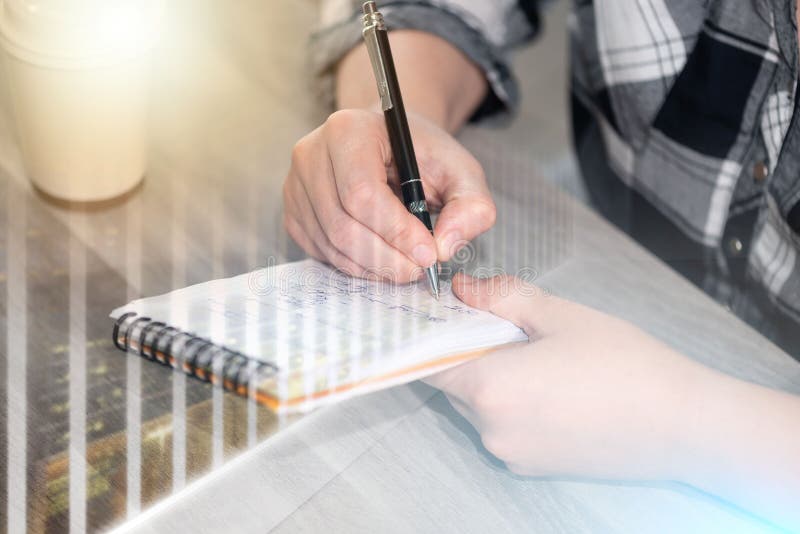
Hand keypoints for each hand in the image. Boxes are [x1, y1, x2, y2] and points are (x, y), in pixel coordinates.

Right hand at [282, 109, 494, 282]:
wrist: (390, 147)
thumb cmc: (423, 157)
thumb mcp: (461, 172)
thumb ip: (470, 207)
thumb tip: (445, 247)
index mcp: (348, 130)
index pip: (362, 192)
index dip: (395, 231)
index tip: (428, 254)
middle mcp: (312, 154)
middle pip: (342, 223)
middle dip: (385, 256)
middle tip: (420, 270)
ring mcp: (296, 185)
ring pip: (331, 243)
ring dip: (372, 266)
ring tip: (406, 267)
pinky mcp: (294, 212)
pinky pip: (321, 252)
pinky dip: (355, 266)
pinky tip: (382, 260)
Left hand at [426, 273, 709, 480]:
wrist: (684, 425)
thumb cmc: (624, 364)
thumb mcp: (559, 315)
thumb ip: (500, 298)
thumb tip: (462, 288)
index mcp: (490, 389)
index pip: (430, 363)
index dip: (432, 336)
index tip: (443, 315)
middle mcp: (491, 430)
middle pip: (457, 384)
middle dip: (472, 354)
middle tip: (509, 329)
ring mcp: (512, 454)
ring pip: (482, 407)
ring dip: (496, 380)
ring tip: (544, 358)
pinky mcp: (535, 468)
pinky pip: (507, 428)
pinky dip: (517, 406)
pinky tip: (558, 388)